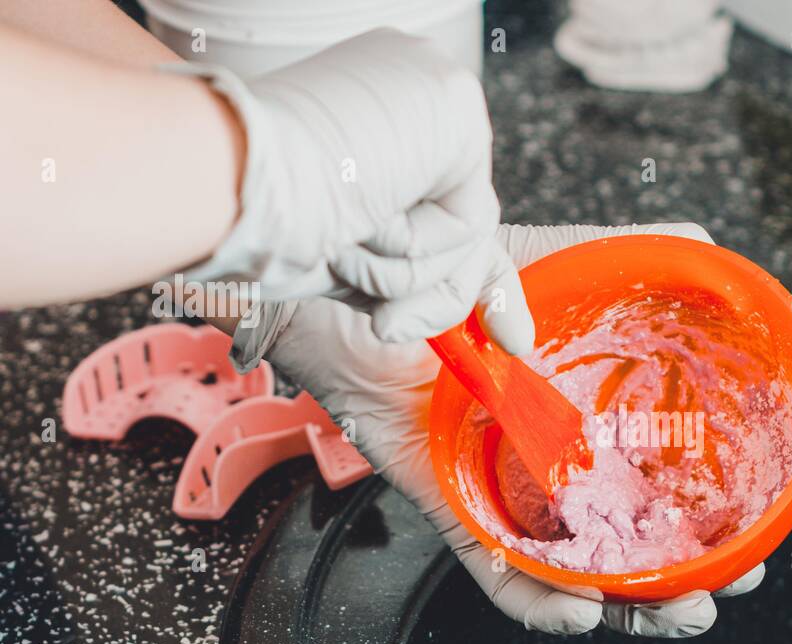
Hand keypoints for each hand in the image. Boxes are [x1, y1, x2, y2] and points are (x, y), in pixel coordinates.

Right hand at [173, 28, 529, 354]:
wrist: (218, 185)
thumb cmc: (250, 228)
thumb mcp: (349, 257)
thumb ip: (411, 272)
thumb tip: (502, 330)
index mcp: (371, 121)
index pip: (450, 204)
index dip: (477, 278)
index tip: (511, 340)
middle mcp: (406, 95)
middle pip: (468, 226)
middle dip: (442, 296)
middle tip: (383, 326)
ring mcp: (432, 93)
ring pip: (469, 232)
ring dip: (405, 272)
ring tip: (342, 244)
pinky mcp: (452, 104)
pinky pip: (470, 218)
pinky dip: (417, 246)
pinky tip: (364, 215)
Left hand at [250, 222, 764, 636]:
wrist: (368, 280)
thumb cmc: (456, 272)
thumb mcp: (560, 258)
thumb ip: (635, 258)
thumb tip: (712, 252)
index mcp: (588, 429)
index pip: (657, 493)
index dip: (709, 524)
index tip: (754, 536)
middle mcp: (554, 474)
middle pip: (629, 551)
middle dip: (684, 583)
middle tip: (729, 583)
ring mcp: (507, 500)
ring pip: (576, 580)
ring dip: (632, 611)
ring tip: (683, 610)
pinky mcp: (456, 511)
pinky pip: (498, 576)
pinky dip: (540, 604)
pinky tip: (581, 609)